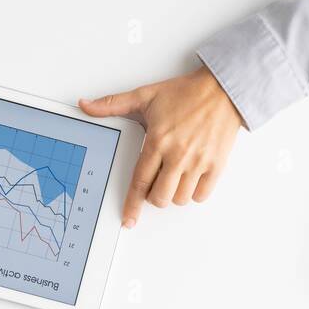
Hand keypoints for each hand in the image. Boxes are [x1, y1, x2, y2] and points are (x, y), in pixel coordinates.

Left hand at [80, 65, 241, 227]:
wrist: (222, 89)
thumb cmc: (185, 93)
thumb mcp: (145, 95)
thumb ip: (113, 104)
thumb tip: (86, 105)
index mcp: (158, 141)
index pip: (140, 182)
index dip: (132, 204)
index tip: (128, 219)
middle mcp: (178, 154)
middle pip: (159, 197)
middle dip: (154, 196)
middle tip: (156, 181)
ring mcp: (198, 161)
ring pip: (179, 199)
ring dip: (173, 194)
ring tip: (174, 176)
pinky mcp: (216, 164)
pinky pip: (201, 195)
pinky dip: (194, 193)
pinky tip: (190, 178)